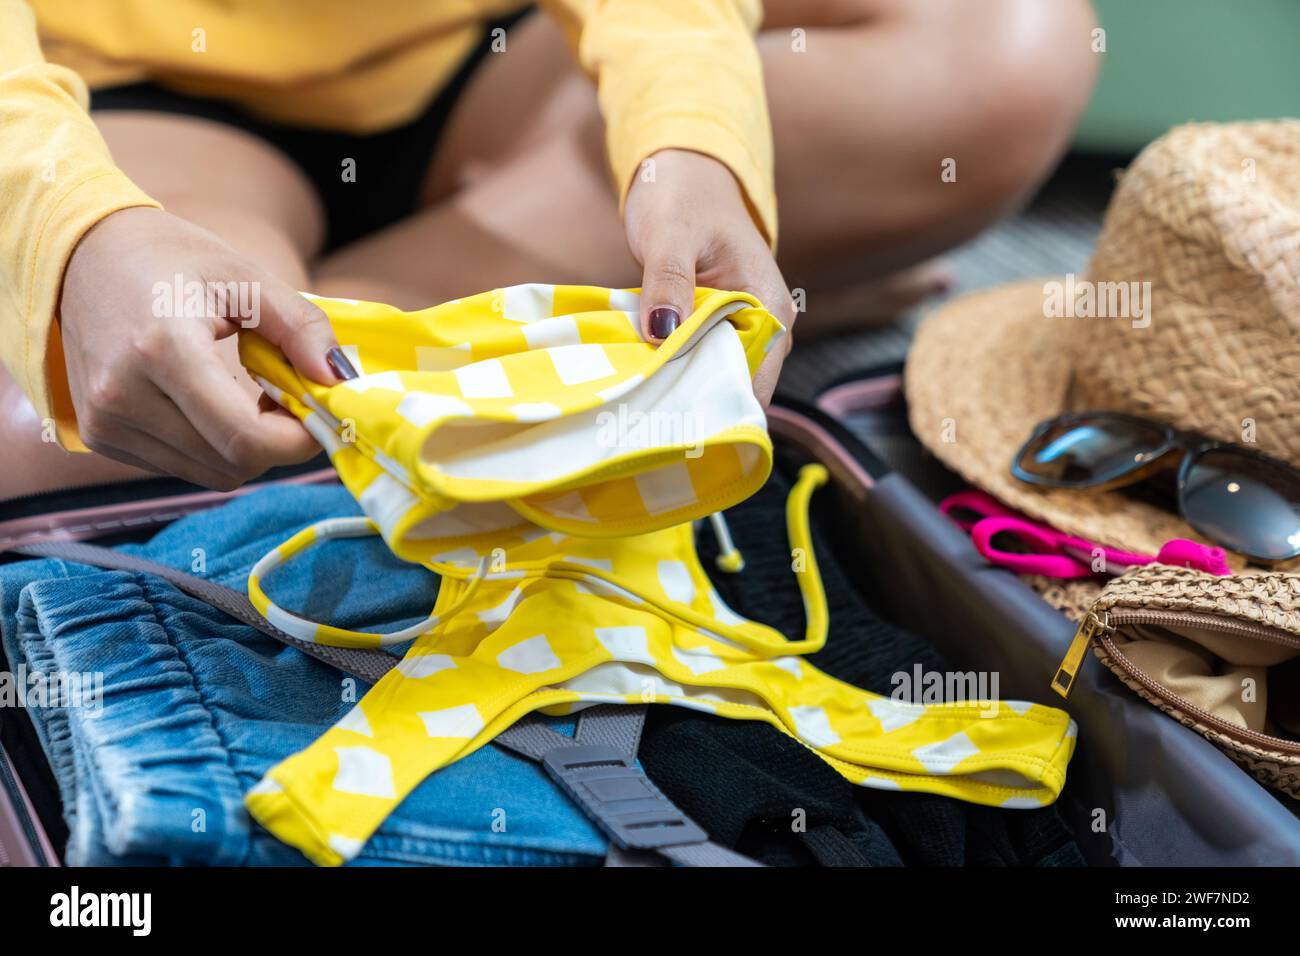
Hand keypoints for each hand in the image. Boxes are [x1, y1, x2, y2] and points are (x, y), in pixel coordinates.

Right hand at [59, 207, 342, 489]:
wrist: (82, 253)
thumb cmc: (172, 259)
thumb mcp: (246, 276)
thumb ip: (301, 327)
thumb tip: (339, 379)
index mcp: (161, 348)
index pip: (245, 438)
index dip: (297, 439)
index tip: (317, 410)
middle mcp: (123, 395)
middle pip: (234, 463)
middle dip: (277, 441)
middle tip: (285, 395)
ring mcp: (106, 421)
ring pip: (212, 474)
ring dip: (247, 447)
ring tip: (248, 395)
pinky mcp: (100, 435)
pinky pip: (183, 467)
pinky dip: (213, 447)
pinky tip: (213, 404)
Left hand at [624, 149, 793, 404]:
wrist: (684, 173)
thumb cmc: (682, 197)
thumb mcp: (670, 235)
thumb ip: (669, 280)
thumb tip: (662, 333)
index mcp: (771, 308)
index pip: (754, 382)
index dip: (716, 405)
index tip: (673, 425)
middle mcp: (768, 327)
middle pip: (736, 388)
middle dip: (696, 405)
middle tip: (647, 419)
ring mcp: (743, 330)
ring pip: (716, 378)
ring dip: (682, 390)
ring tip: (642, 406)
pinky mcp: (718, 329)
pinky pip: (700, 361)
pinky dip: (675, 371)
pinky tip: (647, 381)